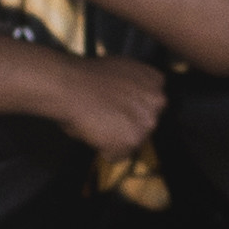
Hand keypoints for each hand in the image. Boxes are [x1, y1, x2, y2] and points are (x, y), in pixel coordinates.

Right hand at [52, 53, 167, 158]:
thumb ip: (132, 88)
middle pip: (146, 124)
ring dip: (117, 139)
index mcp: (156, 80)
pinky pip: (118, 155)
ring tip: (98, 125)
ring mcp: (148, 122)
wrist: (70, 86)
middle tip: (106, 119)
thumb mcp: (120, 73)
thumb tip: (126, 103)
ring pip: (134, 142)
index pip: (151, 105)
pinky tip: (95, 134)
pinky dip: (105, 150)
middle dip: (128, 125)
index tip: (117, 109)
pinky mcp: (133, 140)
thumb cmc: (86, 78)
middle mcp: (158, 100)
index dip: (132, 110)